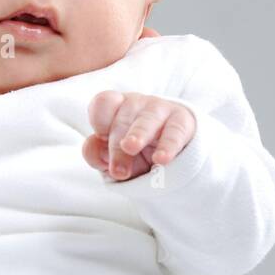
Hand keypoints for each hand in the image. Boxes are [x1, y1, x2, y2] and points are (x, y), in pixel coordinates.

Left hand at [82, 90, 196, 181]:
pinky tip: (161, 159)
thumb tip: (92, 147)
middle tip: (118, 171)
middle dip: (117, 146)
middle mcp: (135, 105)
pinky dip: (168, 146)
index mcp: (114, 110)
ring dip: (138, 135)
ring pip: (146, 121)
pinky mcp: (181, 121)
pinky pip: (174, 131)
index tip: (100, 137)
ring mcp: (159, 110)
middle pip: (121, 120)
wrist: (170, 157)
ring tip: (131, 149)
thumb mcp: (111, 159)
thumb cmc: (133, 155)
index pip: (103, 103)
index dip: (99, 119)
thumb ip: (96, 154)